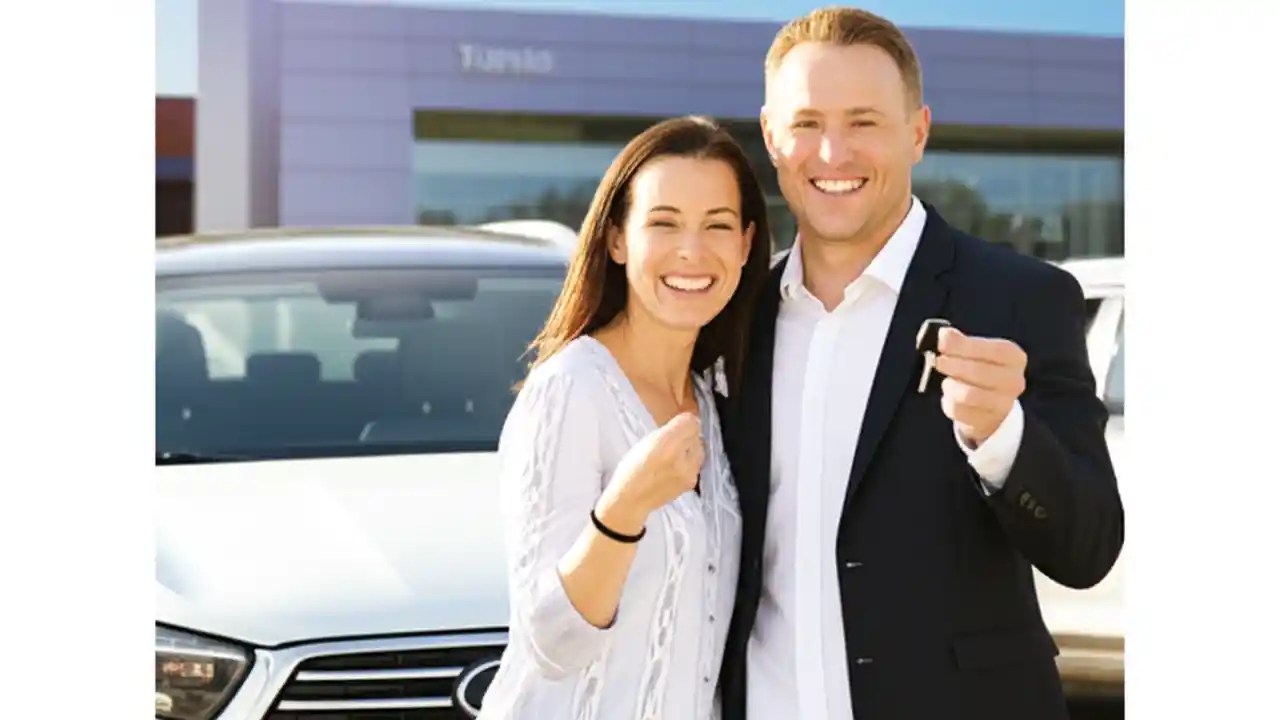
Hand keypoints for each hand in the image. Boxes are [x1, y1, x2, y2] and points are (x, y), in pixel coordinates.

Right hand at [597, 412, 703, 529]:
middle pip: (696, 434)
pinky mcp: (691, 482)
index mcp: (666, 445)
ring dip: (689, 448)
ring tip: (671, 456)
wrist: (631, 500)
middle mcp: (681, 459)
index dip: (682, 420)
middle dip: (686, 435)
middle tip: (669, 443)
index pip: (691, 421)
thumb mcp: (646, 441)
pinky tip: (673, 468)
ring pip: (698, 448)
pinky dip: (688, 462)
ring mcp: (688, 473)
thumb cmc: (632, 469)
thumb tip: (689, 421)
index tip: (674, 426)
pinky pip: (696, 463)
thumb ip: (670, 429)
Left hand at [934, 327, 1026, 446]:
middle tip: (937, 361)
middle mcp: (1014, 381)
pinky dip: (948, 401)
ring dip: (951, 386)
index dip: (965, 345)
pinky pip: (959, 410)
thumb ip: (959, 342)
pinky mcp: (986, 421)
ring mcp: (1003, 404)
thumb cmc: (979, 369)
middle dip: (954, 365)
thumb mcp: (974, 351)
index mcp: (1014, 358)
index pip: (994, 350)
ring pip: (969, 394)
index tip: (942, 340)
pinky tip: (949, 395)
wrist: (989, 405)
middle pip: (981, 372)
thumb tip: (944, 335)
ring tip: (946, 381)